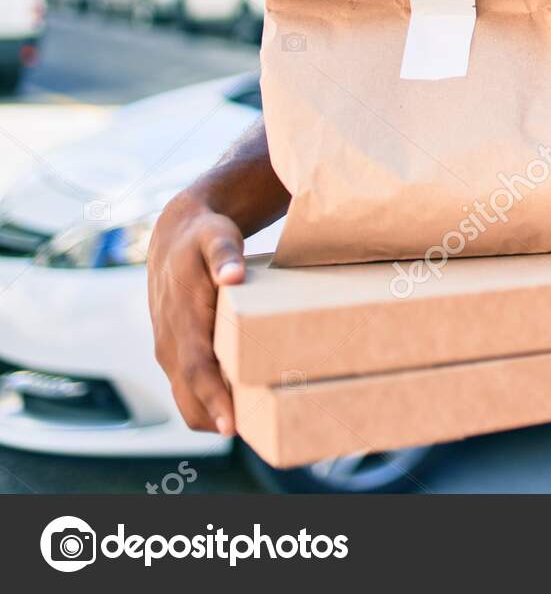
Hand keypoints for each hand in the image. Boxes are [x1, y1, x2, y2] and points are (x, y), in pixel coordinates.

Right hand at [146, 192, 246, 435]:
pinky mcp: (176, 351)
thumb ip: (225, 255)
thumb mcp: (216, 237)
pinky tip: (240, 405)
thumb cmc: (203, 238)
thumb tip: (233, 275)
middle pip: (189, 396)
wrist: (175, 237)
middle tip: (259, 434)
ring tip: (256, 425)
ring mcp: (170, 350)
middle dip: (216, 419)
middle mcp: (171, 342)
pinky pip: (189, 386)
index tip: (231, 426)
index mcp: (182, 320)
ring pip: (186, 397)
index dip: (213, 399)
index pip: (196, 368)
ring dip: (213, 415)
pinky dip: (208, 402)